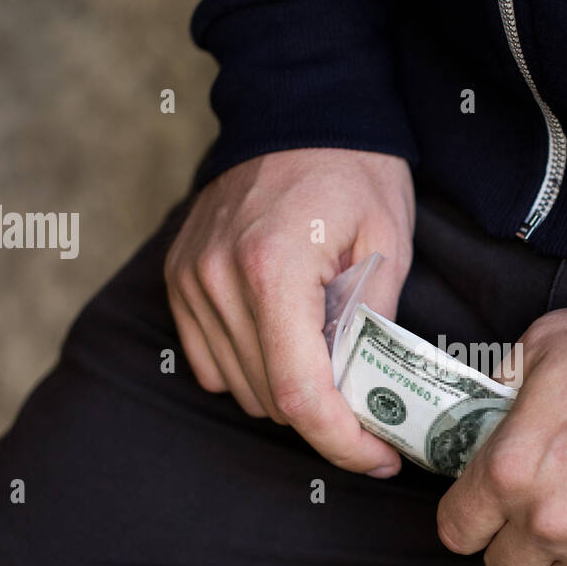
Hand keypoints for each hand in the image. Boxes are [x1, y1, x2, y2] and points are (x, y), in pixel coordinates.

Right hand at [165, 147, 414, 475]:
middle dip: (329, 417)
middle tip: (375, 405)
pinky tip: (288, 341)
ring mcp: (191, 281)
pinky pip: (213, 364)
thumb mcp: (387, 242)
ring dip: (291, 394)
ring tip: (333, 358)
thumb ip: (373, 324)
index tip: (380, 458)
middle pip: (272, 400)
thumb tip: (371, 395)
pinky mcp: (179, 282)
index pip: (302, 395)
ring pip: (242, 389)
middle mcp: (218, 280)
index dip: (344, 443)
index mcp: (273, 269)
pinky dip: (254, 370)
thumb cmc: (352, 171)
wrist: (296, 108)